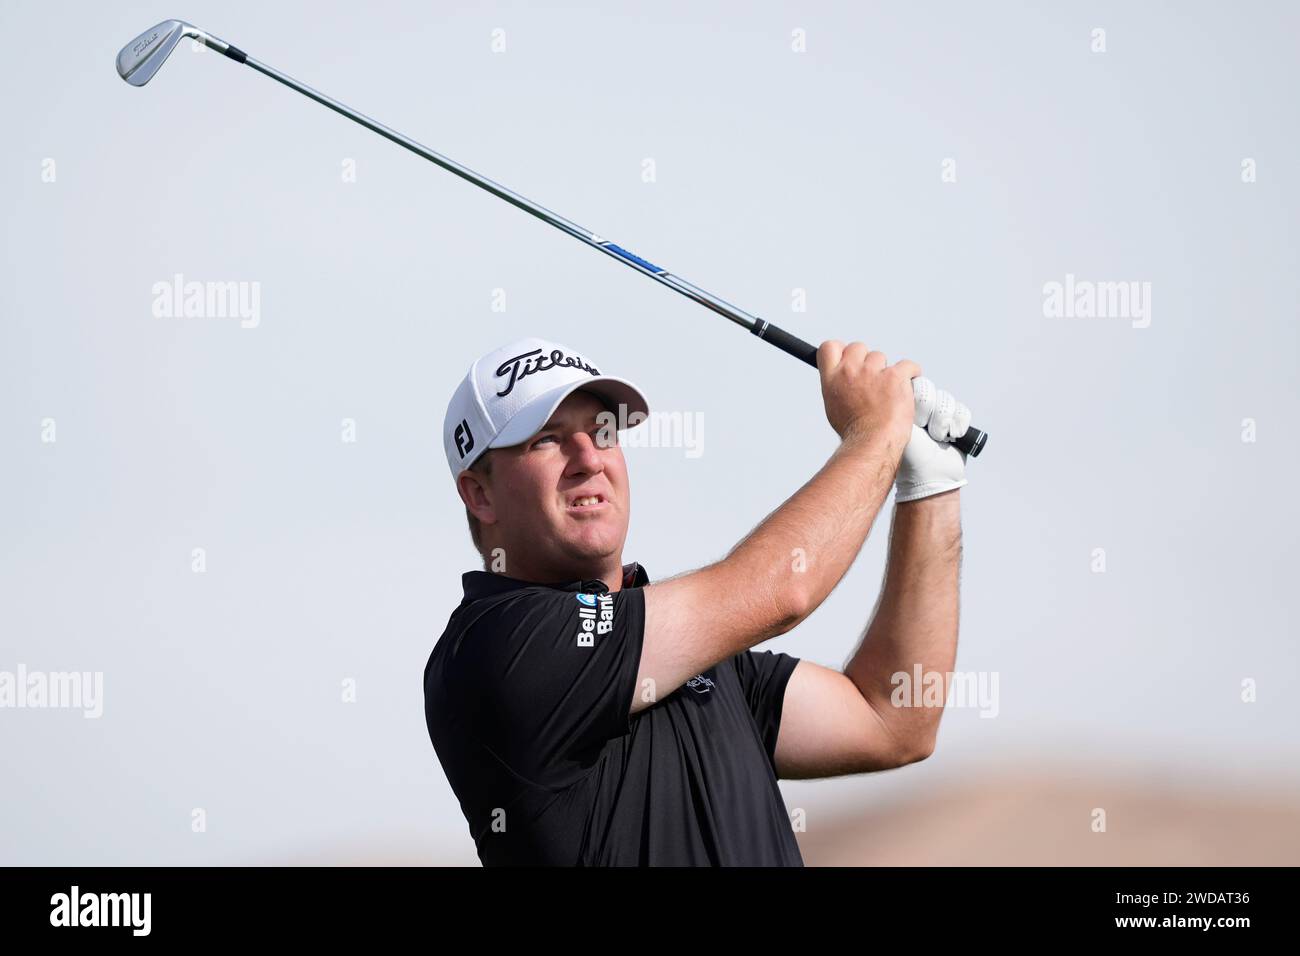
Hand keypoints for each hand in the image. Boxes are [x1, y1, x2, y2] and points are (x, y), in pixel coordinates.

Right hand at [817, 340, 919, 455]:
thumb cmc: (855, 432)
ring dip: (886, 371)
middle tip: (872, 381)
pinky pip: (907, 366)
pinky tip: (907, 386)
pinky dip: (910, 374)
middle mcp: (850, 371)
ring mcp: (872, 372)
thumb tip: (843, 380)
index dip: (841, 351)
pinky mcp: (895, 376)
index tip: (850, 359)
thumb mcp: (834, 406)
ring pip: (881, 358)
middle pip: (858, 347)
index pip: (830, 347)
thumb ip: (838, 387)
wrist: (872, 443)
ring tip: (889, 393)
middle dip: (866, 361)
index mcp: (832, 378)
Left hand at [895, 379, 971, 501]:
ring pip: (947, 401)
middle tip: (925, 431)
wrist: (929, 477)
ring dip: (942, 423)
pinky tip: (950, 438)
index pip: (915, 385)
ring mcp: (939, 415)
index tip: (915, 420)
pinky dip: (957, 426)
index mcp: (904, 406)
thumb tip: (901, 382)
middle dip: (930, 414)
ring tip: (936, 438)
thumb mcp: (900, 426)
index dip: (919, 401)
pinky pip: (962, 411)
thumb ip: (898, 403)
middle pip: (932, 391)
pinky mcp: (956, 422)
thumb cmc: (910, 455)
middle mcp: (921, 409)